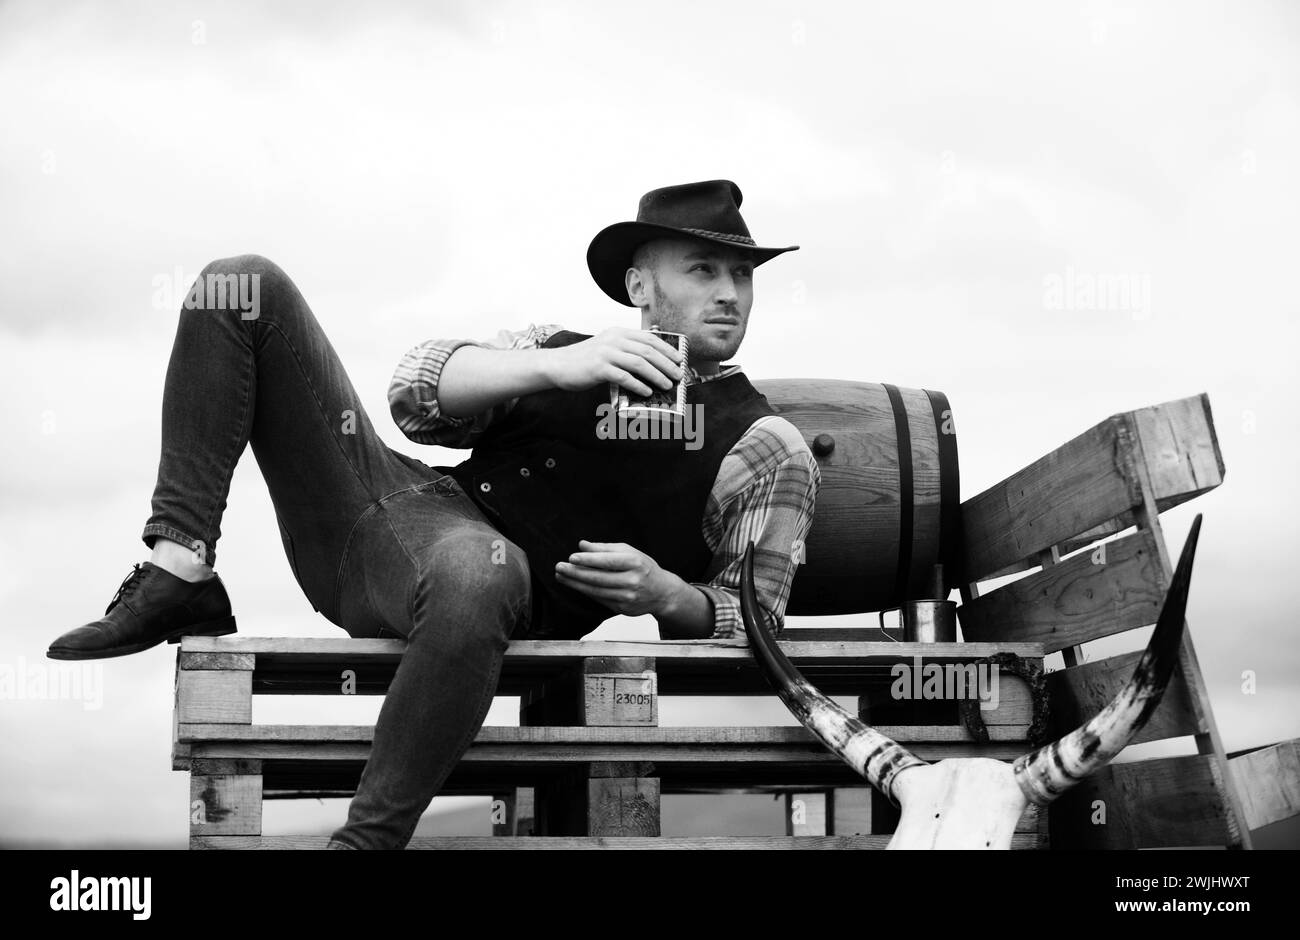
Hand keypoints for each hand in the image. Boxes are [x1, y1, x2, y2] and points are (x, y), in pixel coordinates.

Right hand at [545, 327, 683, 396]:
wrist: (558, 365)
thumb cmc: (585, 360)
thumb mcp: (608, 347)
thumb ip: (626, 350)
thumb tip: (652, 364)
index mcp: (619, 333)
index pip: (649, 338)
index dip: (667, 349)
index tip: (679, 359)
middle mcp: (614, 340)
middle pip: (648, 351)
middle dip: (666, 364)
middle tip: (678, 375)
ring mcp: (606, 353)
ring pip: (639, 363)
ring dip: (656, 375)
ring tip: (666, 385)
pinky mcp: (599, 368)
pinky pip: (624, 377)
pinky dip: (638, 385)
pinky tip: (646, 392)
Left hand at [554, 540, 678, 616]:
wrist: (662, 592)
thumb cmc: (643, 567)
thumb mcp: (629, 552)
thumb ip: (604, 548)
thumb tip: (582, 545)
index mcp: (635, 563)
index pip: (608, 561)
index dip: (589, 560)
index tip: (572, 557)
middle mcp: (632, 581)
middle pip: (599, 578)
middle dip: (576, 573)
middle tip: (559, 567)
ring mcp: (628, 597)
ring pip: (596, 591)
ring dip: (575, 584)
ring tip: (561, 576)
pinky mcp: (623, 609)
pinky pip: (600, 599)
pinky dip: (585, 592)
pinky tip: (574, 585)